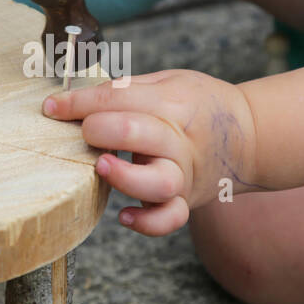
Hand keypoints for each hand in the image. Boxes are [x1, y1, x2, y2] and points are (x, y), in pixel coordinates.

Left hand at [42, 69, 258, 234]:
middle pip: (139, 132)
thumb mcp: (172, 81)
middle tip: (84, 131)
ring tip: (101, 167)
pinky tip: (124, 216)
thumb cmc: (201, 105)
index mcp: (173, 102)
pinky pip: (169, 218)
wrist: (252, 137)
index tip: (50, 107)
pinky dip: (147, 222)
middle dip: (101, 129)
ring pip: (158, 182)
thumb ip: (129, 89)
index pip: (119, 97)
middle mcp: (180, 139)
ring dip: (125, 176)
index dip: (78, 103)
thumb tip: (78, 99)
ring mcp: (185, 173)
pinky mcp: (187, 200)